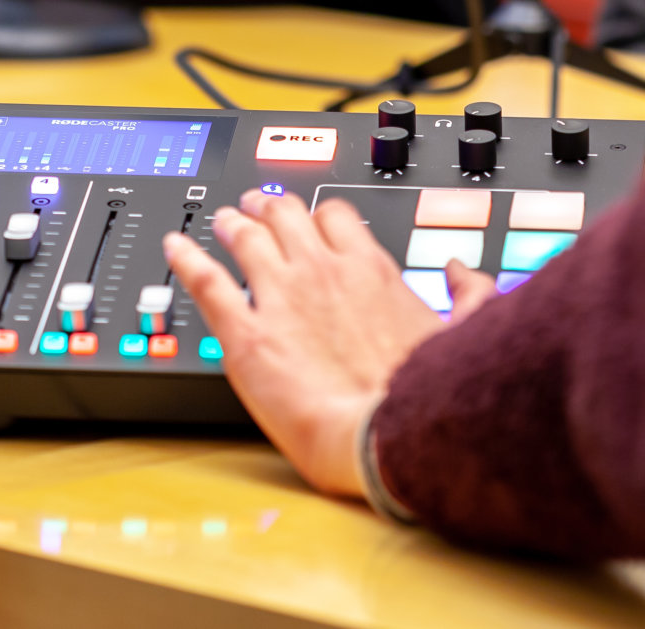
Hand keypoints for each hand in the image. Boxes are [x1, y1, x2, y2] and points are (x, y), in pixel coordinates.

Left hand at [164, 190, 496, 498]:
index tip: (311, 217)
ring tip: (221, 219)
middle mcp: (321, 271)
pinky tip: (175, 247)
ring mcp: (280, 297)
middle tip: (255, 206)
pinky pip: (207, 281)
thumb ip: (469, 293)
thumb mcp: (466, 333)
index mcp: (371, 269)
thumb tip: (465, 271)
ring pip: (246, 239)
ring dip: (231, 223)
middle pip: (285, 215)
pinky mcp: (246, 334)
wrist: (385, 439)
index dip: (319, 213)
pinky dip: (187, 259)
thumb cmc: (427, 395)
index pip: (336, 217)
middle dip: (268, 206)